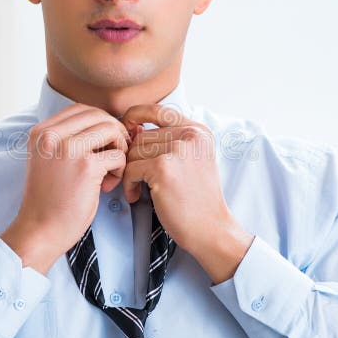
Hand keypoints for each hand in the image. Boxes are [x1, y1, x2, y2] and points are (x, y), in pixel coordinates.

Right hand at [1, 103, 129, 273]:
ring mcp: (68, 149)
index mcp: (41, 132)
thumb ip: (68, 139)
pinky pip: (118, 155)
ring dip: (119, 148)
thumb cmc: (49, 199)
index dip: (99, 122)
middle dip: (113, 132)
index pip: (80, 109)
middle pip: (98, 115)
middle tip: (115, 153)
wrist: (40, 230)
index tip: (105, 142)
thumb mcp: (49, 160)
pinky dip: (120, 168)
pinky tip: (108, 184)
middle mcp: (51, 136)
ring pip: (110, 129)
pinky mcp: (85, 166)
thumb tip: (107, 124)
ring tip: (112, 169)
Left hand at [121, 104, 254, 282]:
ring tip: (139, 188)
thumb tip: (134, 128)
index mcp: (198, 130)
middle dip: (134, 158)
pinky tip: (136, 195)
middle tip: (138, 178)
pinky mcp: (164, 168)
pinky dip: (128, 184)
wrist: (210, 228)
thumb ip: (168, 140)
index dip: (136, 115)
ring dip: (130, 172)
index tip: (127, 130)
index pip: (158, 110)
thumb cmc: (196, 198)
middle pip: (141, 136)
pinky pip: (130, 168)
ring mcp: (178, 150)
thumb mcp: (191, 160)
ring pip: (133, 152)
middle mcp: (190, 135)